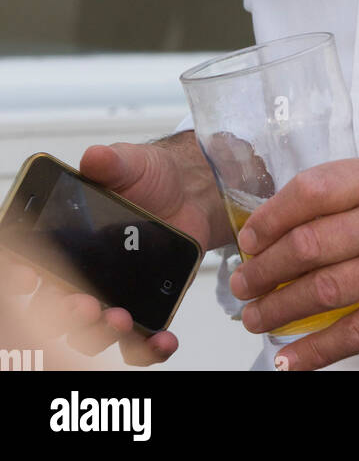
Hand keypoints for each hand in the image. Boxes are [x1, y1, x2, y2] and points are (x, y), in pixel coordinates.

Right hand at [4, 141, 213, 366]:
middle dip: (65, 314)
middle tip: (84, 304)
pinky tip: (163, 340)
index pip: (29, 264)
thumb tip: (94, 157)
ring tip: (121, 319)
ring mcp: (111, 295)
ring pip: (91, 332)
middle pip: (56, 308)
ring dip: (100, 333)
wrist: (191, 191)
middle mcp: (80, 274)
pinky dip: (147, 348)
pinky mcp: (144, 307)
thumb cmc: (150, 176)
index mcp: (65, 240)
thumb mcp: (132, 163)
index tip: (26, 279)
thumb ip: (111, 162)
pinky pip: (139, 341)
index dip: (20, 275)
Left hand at [228, 154, 358, 369]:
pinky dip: (316, 350)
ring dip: (278, 308)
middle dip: (264, 268)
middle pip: (309, 244)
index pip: (312, 190)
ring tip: (254, 317)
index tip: (251, 233)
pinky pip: (356, 333)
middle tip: (242, 280)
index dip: (271, 215)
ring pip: (324, 290)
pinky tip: (290, 358)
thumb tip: (306, 214)